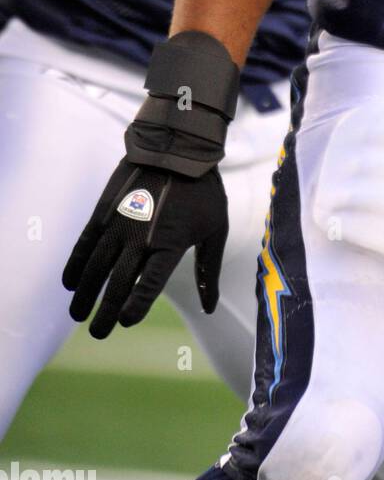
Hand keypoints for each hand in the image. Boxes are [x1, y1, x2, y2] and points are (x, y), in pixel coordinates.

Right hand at [62, 31, 239, 337]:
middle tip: (98, 333)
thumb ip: (209, 270)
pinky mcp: (105, 209)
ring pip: (96, 266)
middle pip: (117, 283)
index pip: (147, 287)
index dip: (134, 308)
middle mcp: (141, 237)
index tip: (125, 322)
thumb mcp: (215, 229)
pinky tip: (71, 282)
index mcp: (170, 245)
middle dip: (105, 312)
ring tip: (78, 314)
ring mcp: (120, 222)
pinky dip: (76, 263)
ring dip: (85, 293)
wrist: (178, 146)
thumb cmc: (203, 190)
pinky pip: (85, 242)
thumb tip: (210, 307)